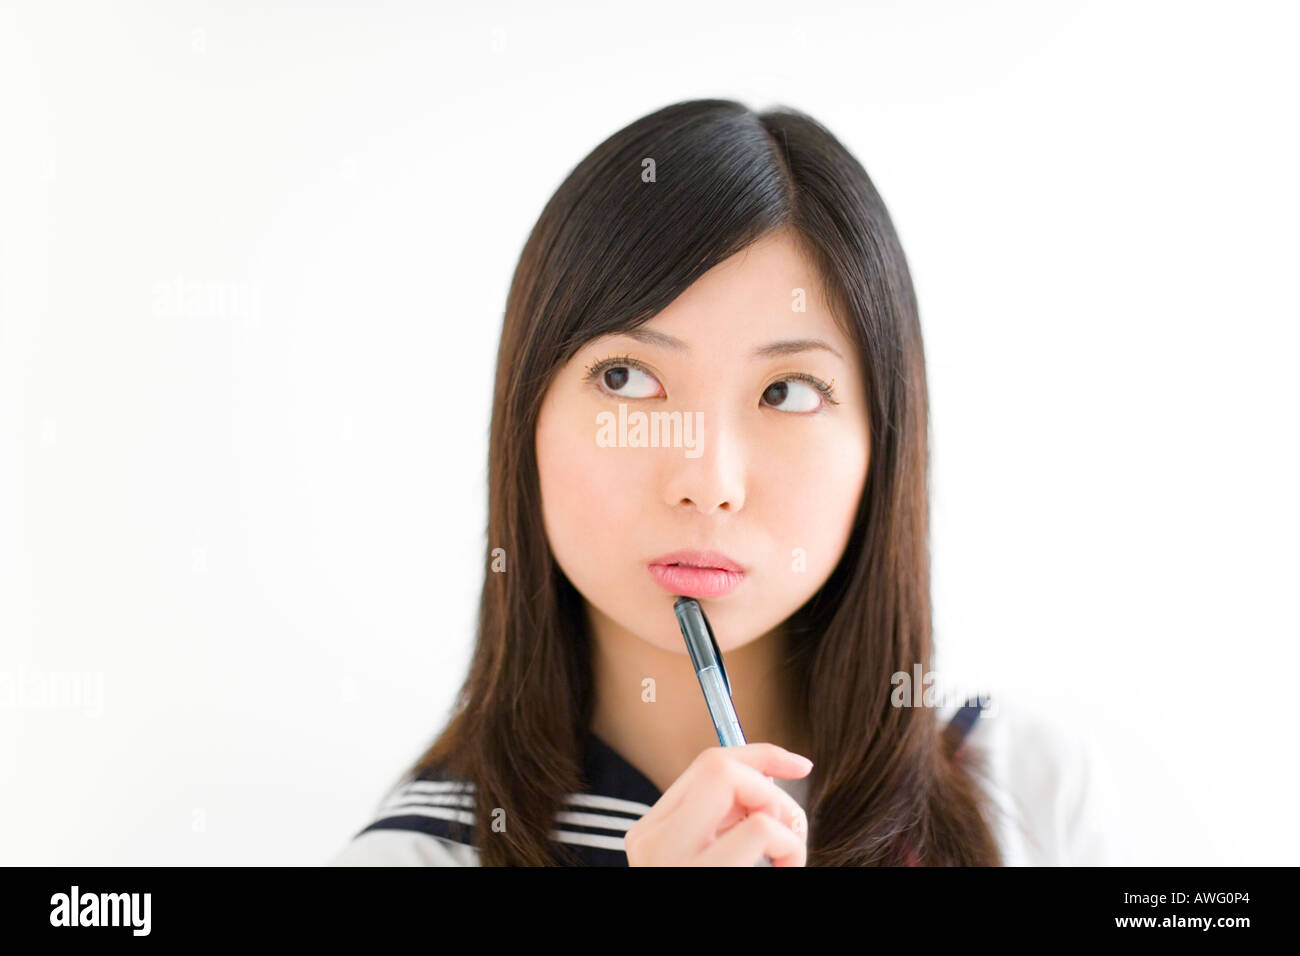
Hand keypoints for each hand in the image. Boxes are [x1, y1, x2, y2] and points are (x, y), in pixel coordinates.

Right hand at [624, 743, 811, 865]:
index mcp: (653, 831)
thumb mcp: (712, 857)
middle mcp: (650, 842)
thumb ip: (727, 821)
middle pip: (719, 766)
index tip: (800, 764)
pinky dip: (789, 846)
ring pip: (737, 785)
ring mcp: (668, 861)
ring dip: (784, 821)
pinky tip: (786, 869)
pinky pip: (759, 829)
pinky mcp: (699, 875)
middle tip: (788, 832)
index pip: (708, 765)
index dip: (761, 754)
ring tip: (789, 859)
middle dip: (770, 788)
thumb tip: (769, 778)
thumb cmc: (712, 887)